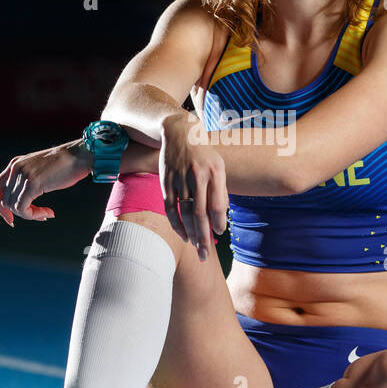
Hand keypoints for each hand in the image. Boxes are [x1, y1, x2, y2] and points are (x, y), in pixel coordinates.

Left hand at [0, 140, 91, 226]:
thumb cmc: (66, 165)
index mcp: (14, 165)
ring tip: (46, 213)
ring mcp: (23, 175)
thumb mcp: (39, 170)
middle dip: (20, 213)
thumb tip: (21, 202)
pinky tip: (48, 213)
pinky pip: (23, 208)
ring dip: (30, 215)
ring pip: (14, 207)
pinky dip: (33, 215)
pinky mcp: (32, 184)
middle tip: (40, 216)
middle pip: (5, 201)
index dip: (0, 207)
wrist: (79, 156)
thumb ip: (28, 180)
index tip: (11, 219)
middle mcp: (15, 168)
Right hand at [161, 115, 228, 260]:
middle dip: (203, 237)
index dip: (219, 221)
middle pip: (200, 213)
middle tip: (205, 254)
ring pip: (184, 212)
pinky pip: (170, 207)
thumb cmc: (204, 154)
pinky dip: (176, 223)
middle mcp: (197, 175)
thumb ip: (220, 191)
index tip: (219, 233)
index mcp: (214, 172)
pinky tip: (182, 234)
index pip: (217, 204)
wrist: (180, 132)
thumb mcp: (218, 166)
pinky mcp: (166, 181)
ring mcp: (179, 179)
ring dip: (190, 233)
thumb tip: (220, 218)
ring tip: (195, 248)